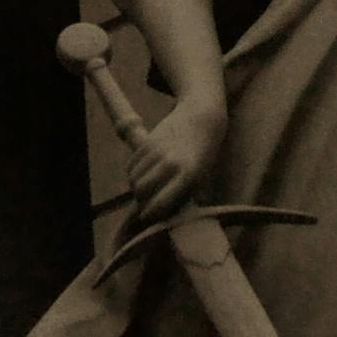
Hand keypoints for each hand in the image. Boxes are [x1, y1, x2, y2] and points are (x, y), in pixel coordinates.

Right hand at [126, 96, 226, 220]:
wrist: (201, 118)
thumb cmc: (205, 153)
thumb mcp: (203, 176)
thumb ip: (189, 195)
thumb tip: (176, 218)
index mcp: (188, 175)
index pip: (161, 202)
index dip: (151, 214)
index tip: (148, 217)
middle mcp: (170, 163)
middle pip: (142, 190)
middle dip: (140, 199)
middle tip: (145, 201)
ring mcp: (157, 151)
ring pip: (134, 178)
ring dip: (136, 186)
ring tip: (144, 187)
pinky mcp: (147, 141)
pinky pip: (131, 164)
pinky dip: (132, 173)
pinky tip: (141, 174)